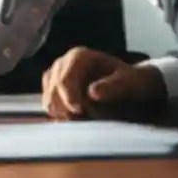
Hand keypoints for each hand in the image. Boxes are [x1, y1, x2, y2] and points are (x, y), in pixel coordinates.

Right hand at [42, 47, 166, 121]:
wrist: (127, 84)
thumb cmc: (129, 81)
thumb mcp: (127, 82)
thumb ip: (112, 87)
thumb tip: (92, 93)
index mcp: (79, 56)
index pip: (64, 79)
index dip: (69, 97)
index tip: (79, 112)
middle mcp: (63, 62)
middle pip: (53, 88)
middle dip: (65, 106)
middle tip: (80, 120)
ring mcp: (56, 75)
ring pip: (48, 96)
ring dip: (60, 111)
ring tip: (78, 121)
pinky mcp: (54, 88)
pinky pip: (49, 101)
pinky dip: (57, 113)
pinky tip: (70, 120)